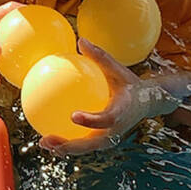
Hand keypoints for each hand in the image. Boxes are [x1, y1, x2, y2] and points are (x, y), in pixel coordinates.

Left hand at [40, 38, 176, 153]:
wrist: (146, 103)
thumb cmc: (129, 83)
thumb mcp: (118, 69)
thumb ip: (100, 57)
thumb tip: (81, 40)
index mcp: (122, 112)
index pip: (107, 119)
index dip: (91, 120)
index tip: (74, 115)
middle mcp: (116, 130)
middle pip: (92, 143)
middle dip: (70, 145)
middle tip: (49, 140)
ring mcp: (109, 138)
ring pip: (86, 148)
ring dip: (65, 149)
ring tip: (43, 143)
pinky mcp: (103, 140)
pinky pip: (84, 144)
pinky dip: (67, 144)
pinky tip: (49, 137)